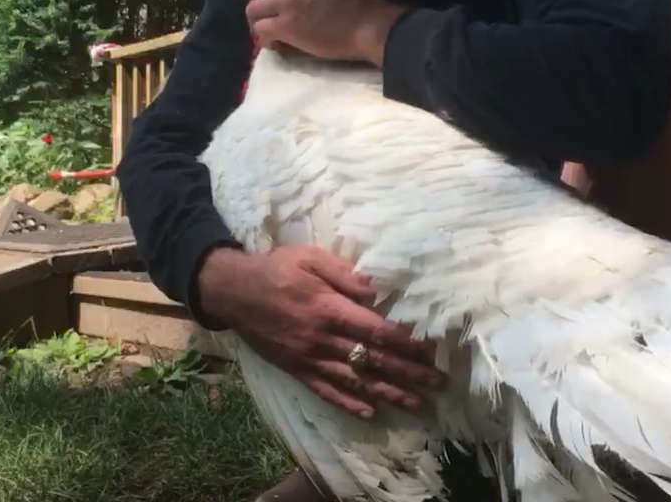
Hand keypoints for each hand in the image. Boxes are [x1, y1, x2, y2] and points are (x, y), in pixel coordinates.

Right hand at [197, 245, 446, 418]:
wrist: (232, 291)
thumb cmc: (276, 268)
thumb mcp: (311, 258)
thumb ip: (346, 274)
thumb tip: (379, 289)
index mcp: (329, 310)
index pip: (377, 331)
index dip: (407, 344)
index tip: (431, 351)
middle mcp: (323, 340)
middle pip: (373, 361)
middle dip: (409, 374)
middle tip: (439, 384)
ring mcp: (309, 359)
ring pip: (356, 381)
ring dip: (389, 394)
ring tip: (417, 404)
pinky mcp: (297, 370)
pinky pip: (327, 391)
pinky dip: (349, 404)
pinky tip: (371, 413)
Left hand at [246, 0, 408, 66]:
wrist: (370, 26)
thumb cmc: (360, 8)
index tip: (281, 8)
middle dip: (262, 9)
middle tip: (271, 23)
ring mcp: (287, 2)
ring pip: (253, 10)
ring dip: (259, 23)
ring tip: (271, 34)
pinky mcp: (286, 25)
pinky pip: (260, 30)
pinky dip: (264, 38)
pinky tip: (277, 44)